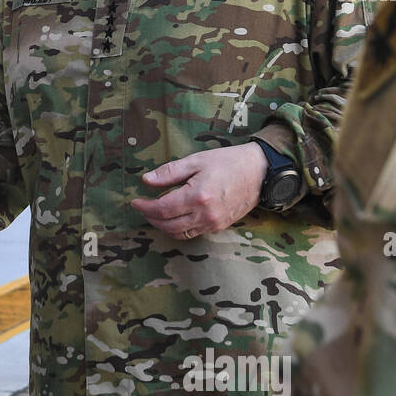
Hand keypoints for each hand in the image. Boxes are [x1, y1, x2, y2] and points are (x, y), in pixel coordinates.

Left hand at [131, 143, 267, 239]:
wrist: (260, 172)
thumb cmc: (228, 162)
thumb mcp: (196, 161)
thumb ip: (169, 172)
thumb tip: (146, 181)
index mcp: (197, 196)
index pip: (162, 209)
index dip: (145, 207)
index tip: (135, 202)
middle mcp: (205, 214)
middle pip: (168, 225)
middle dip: (151, 218)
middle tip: (143, 208)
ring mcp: (213, 223)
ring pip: (180, 234)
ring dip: (164, 226)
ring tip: (156, 214)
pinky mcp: (219, 227)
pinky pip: (193, 234)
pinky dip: (179, 229)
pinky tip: (175, 217)